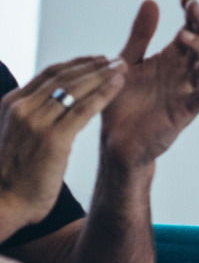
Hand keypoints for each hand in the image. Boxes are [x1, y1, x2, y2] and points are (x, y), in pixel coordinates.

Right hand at [0, 56, 125, 228]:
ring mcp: (36, 121)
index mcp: (11, 104)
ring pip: (76, 88)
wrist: (4, 203)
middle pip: (65, 76)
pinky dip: (104, 93)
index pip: (49, 74)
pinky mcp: (53, 138)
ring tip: (123, 66)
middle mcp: (22, 107)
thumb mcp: (16, 135)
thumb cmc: (13, 174)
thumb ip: (30, 116)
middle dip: (94, 65)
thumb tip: (52, 105)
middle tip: (117, 59)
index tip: (98, 59)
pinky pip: (84, 109)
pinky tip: (119, 85)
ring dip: (103, 74)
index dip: (77, 64)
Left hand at [100, 0, 198, 168]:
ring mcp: (187, 90)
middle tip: (192, 9)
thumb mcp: (127, 62)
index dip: (193, 13)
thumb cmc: (122, 103)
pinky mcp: (186, 111)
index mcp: (172, 58)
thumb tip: (151, 1)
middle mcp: (184, 71)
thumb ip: (141, 35)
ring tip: (184, 37)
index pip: (192, 29)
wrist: (114, 141)